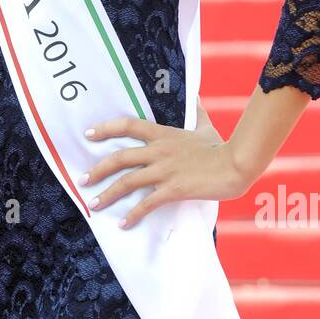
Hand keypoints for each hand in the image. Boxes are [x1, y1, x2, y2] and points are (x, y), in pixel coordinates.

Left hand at [78, 101, 248, 228]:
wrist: (236, 164)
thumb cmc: (221, 147)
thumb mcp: (204, 125)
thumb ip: (195, 111)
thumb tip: (194, 95)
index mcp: (163, 134)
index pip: (128, 125)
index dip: (106, 129)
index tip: (88, 134)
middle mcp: (159, 151)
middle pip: (120, 158)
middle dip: (98, 170)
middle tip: (82, 180)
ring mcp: (165, 170)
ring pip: (128, 181)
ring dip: (108, 194)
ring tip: (94, 205)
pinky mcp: (173, 188)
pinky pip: (147, 203)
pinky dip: (133, 214)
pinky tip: (124, 223)